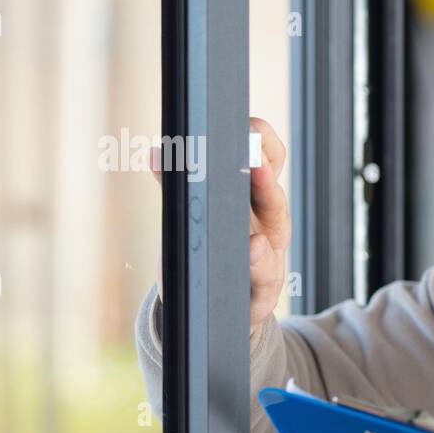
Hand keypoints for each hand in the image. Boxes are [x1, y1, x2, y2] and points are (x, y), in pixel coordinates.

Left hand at [151, 116, 289, 338]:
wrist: (216, 304)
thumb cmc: (208, 252)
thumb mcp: (190, 217)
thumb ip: (177, 184)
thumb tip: (157, 152)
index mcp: (254, 199)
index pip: (269, 163)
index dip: (264, 144)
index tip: (251, 128)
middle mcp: (268, 226)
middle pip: (276, 200)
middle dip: (267, 183)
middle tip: (256, 166)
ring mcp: (270, 259)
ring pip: (275, 243)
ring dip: (267, 233)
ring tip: (255, 230)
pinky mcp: (261, 294)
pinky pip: (265, 282)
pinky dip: (260, 269)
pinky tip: (252, 255)